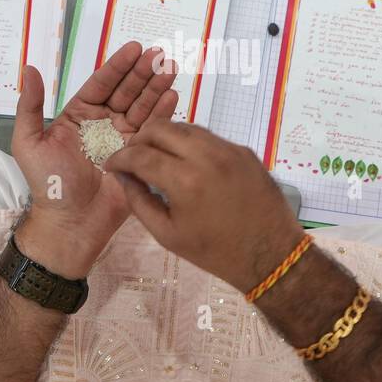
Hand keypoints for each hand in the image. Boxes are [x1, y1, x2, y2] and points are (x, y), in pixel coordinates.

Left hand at [11, 42, 176, 277]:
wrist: (70, 222)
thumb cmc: (48, 184)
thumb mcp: (29, 142)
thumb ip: (30, 106)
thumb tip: (29, 69)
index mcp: (79, 115)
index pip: (102, 84)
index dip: (118, 66)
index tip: (134, 48)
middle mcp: (104, 124)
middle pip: (127, 91)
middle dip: (143, 72)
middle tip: (159, 54)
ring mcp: (124, 140)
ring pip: (143, 107)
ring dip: (157, 87)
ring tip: (171, 69)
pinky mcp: (140, 157)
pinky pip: (154, 131)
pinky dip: (164, 114)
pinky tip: (173, 95)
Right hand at [102, 120, 304, 292]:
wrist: (270, 254)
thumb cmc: (216, 252)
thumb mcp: (168, 235)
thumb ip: (139, 202)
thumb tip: (123, 177)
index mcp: (185, 181)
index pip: (140, 155)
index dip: (119, 158)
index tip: (111, 165)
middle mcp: (207, 156)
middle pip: (160, 128)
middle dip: (139, 139)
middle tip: (132, 157)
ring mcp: (228, 149)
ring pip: (186, 127)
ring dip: (165, 137)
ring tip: (157, 156)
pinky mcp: (243, 150)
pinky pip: (209, 137)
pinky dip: (190, 143)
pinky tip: (186, 161)